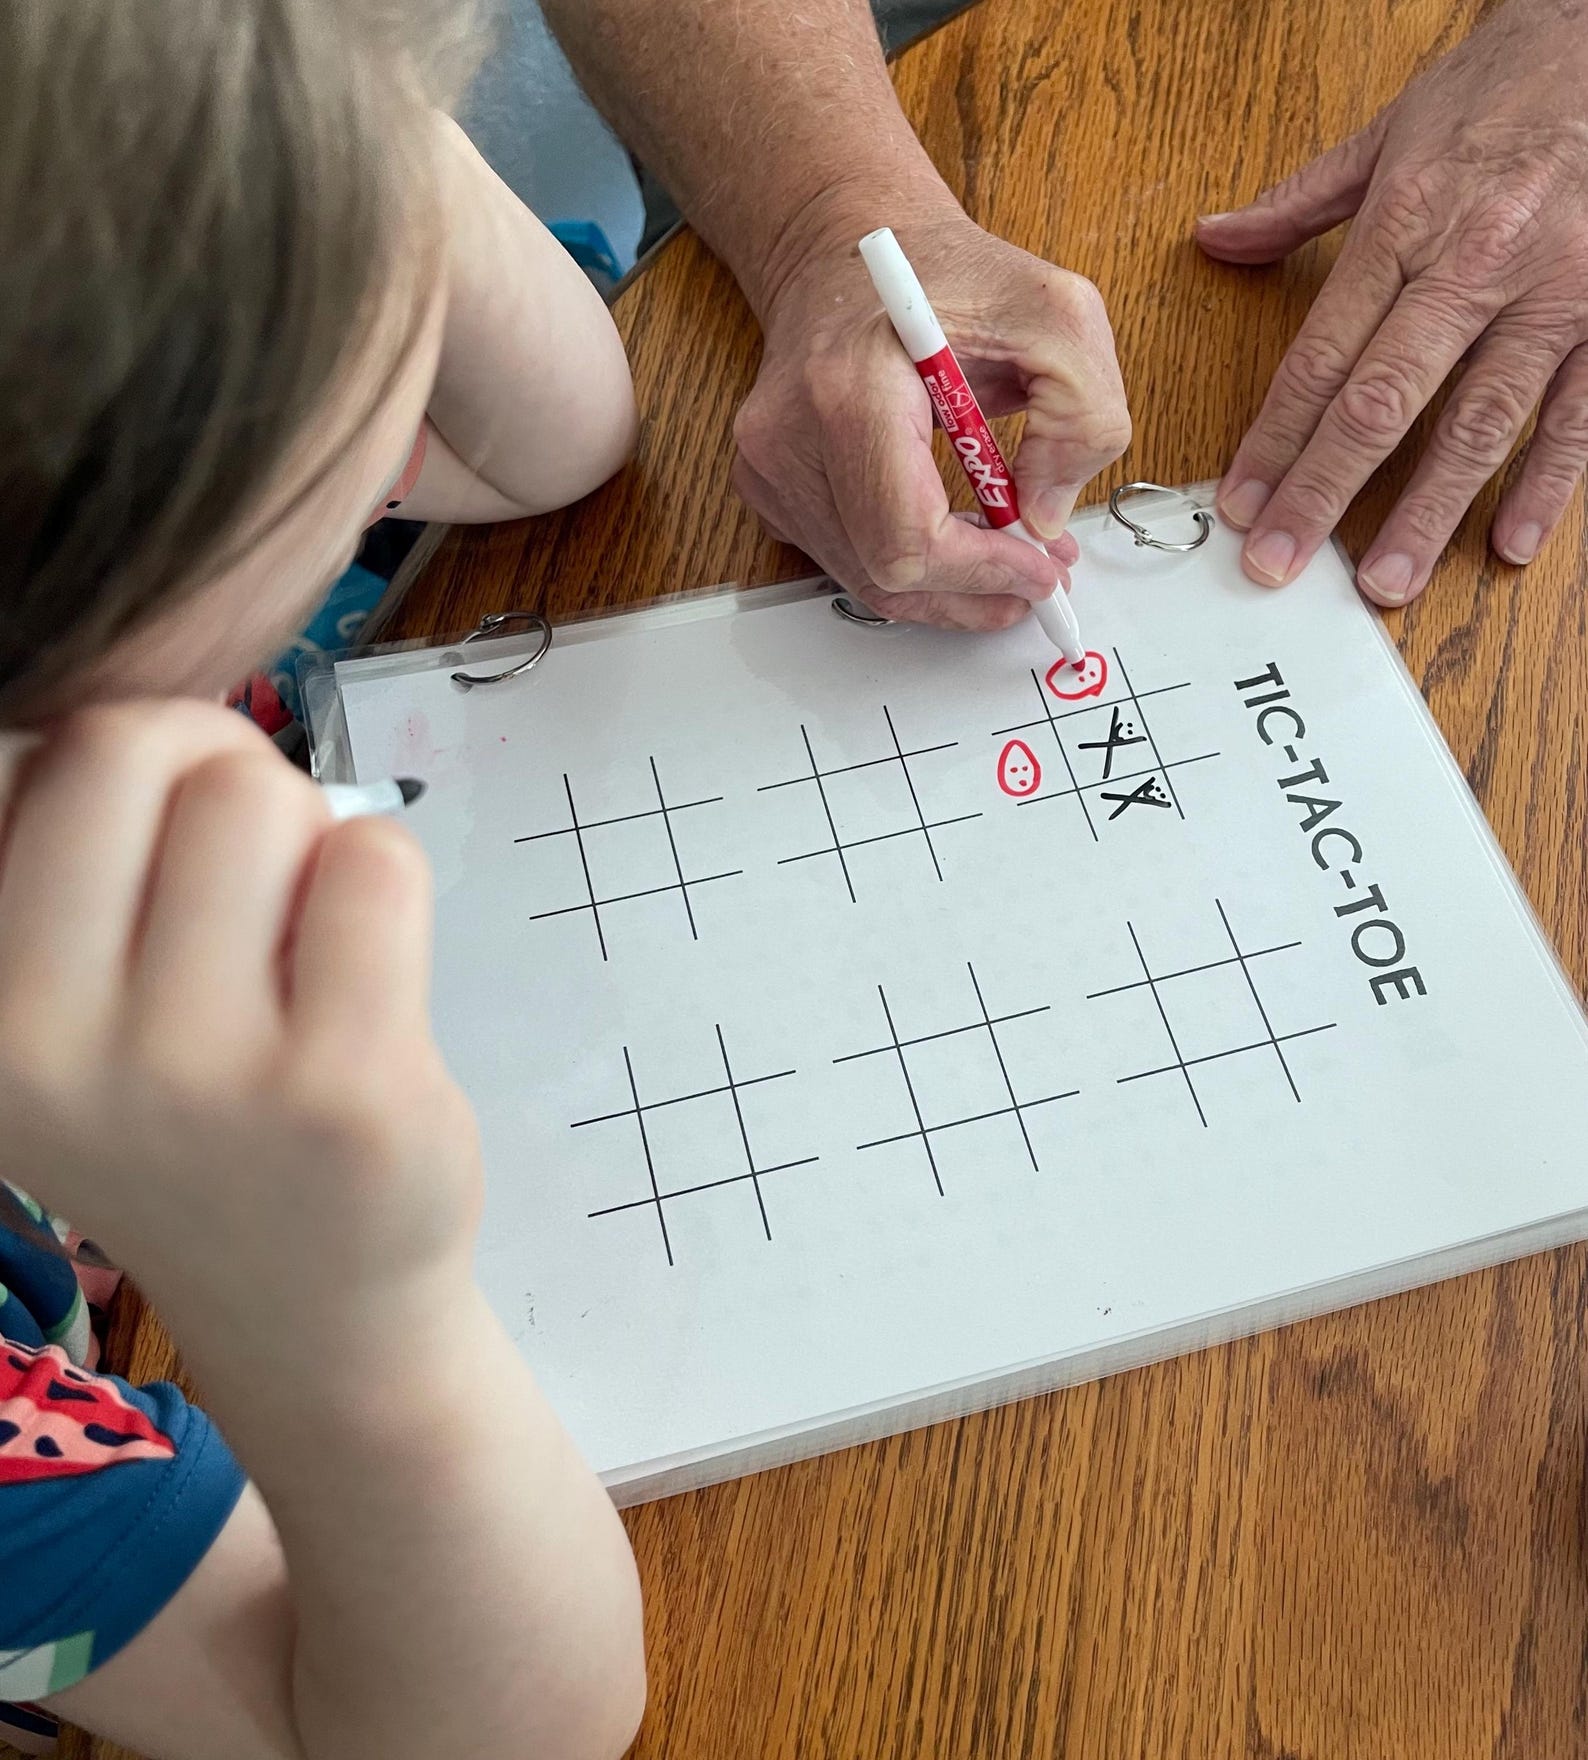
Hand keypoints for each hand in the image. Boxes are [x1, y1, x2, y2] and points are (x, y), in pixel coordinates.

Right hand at [0, 703, 479, 1368]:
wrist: (312, 1310)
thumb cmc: (198, 1125)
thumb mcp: (67, 1016)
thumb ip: (66, 868)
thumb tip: (127, 714)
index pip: (36, 755)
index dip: (135, 763)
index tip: (169, 841)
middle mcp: (43, 1044)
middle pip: (136, 746)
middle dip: (220, 769)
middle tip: (259, 862)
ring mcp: (195, 1076)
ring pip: (259, 797)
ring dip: (308, 835)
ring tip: (309, 936)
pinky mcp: (342, 1090)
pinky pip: (375, 863)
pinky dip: (385, 878)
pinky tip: (369, 971)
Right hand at [733, 206, 1130, 630]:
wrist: (847, 249)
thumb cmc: (943, 274)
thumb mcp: (1055, 315)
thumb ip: (1082, 416)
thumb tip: (1047, 516)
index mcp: (849, 389)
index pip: (907, 536)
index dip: (982, 572)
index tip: (1038, 567)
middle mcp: (788, 437)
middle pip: (884, 575)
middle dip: (971, 591)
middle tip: (1034, 578)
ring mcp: (768, 468)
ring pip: (864, 581)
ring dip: (945, 587)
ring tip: (1005, 557)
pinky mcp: (767, 485)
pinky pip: (845, 558)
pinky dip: (907, 565)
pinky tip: (951, 533)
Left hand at [1197, 0, 1587, 605]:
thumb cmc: (1506, 86)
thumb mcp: (1391, 132)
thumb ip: (1300, 202)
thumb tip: (1216, 237)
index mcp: (1406, 224)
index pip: (1320, 356)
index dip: (1274, 439)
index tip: (1240, 503)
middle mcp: (1475, 266)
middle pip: (1383, 401)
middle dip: (1324, 492)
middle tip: (1280, 562)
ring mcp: (1552, 296)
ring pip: (1479, 421)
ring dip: (1429, 511)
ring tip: (1386, 582)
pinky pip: (1580, 413)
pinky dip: (1548, 482)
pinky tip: (1513, 542)